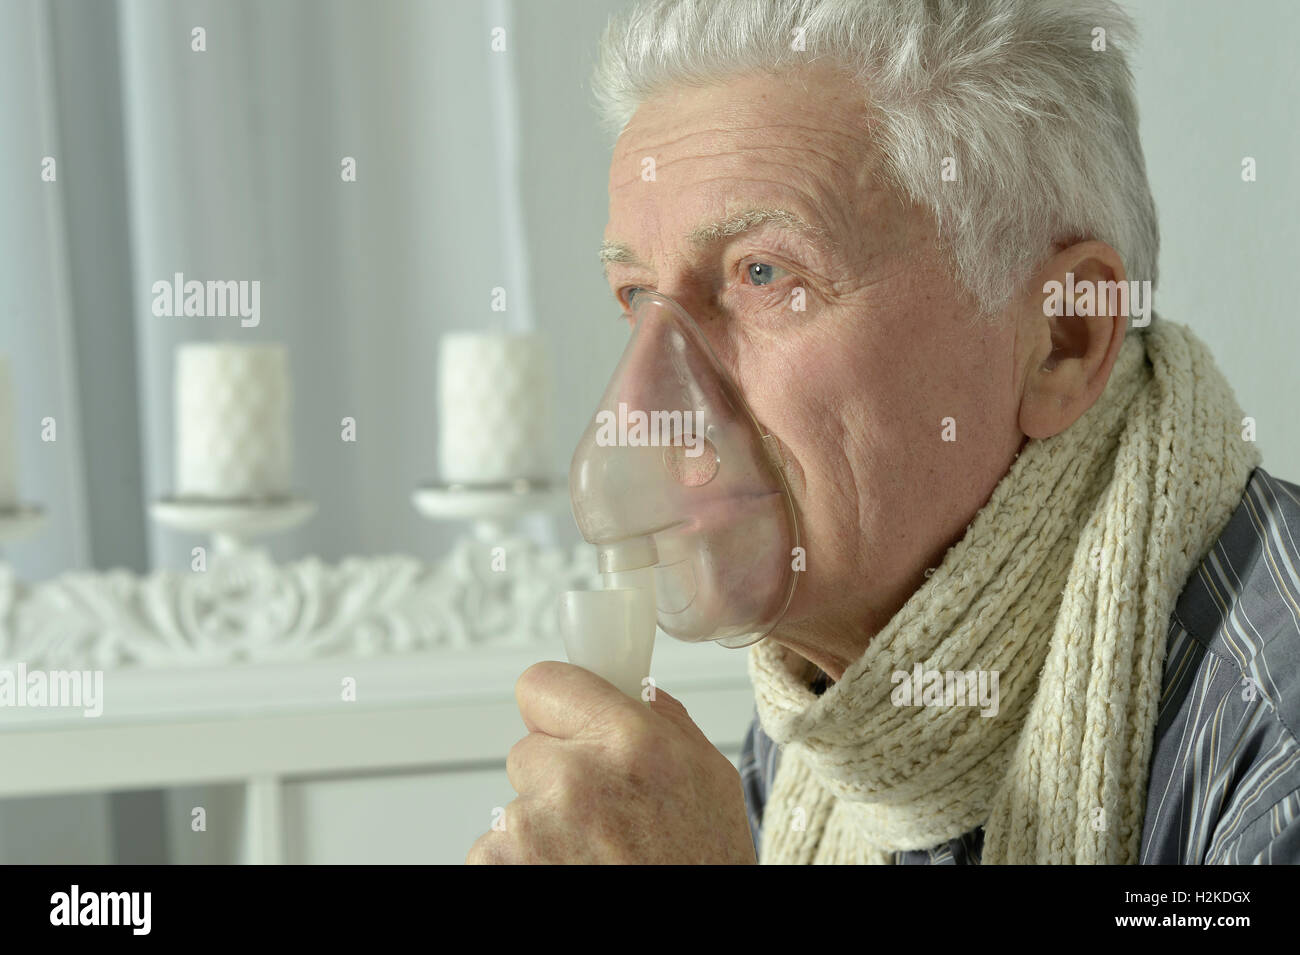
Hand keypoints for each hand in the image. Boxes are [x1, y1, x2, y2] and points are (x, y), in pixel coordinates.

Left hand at [466, 660, 757, 863]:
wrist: (685, 938)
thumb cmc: (701, 865)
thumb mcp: (709, 779)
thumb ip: (663, 723)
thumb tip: (631, 691)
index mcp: (628, 742)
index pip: (541, 684)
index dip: (556, 708)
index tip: (565, 725)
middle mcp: (574, 778)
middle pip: (528, 750)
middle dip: (556, 777)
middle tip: (601, 814)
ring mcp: (530, 829)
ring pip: (517, 804)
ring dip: (543, 825)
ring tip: (594, 854)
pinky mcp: (499, 866)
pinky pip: (498, 848)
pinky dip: (526, 862)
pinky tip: (573, 871)